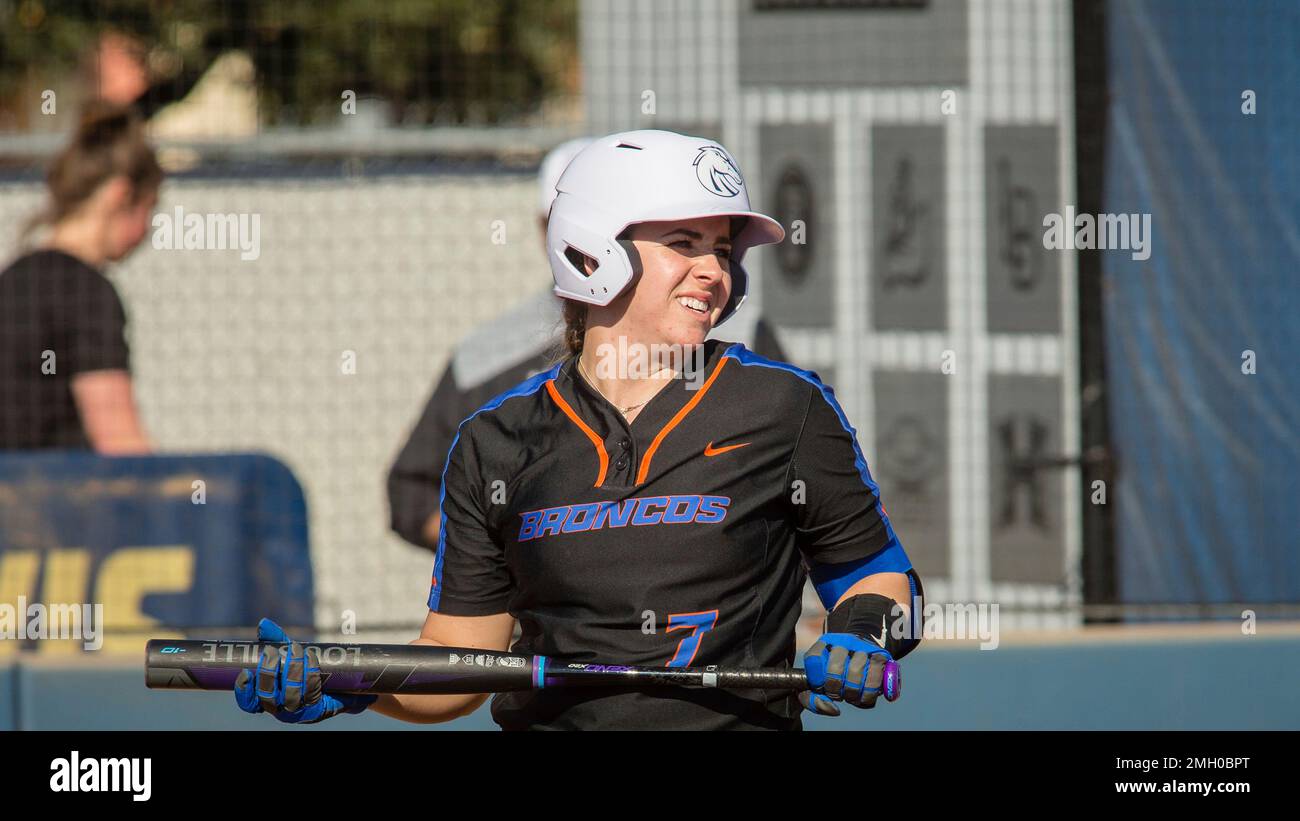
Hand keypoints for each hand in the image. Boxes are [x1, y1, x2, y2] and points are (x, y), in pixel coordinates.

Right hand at [234, 618, 375, 723]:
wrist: (339, 683)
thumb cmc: (306, 668)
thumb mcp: (290, 653)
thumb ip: (276, 640)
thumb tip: (263, 624)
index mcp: (267, 699)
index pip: (249, 702)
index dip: (244, 690)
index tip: (245, 672)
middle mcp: (279, 709)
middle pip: (267, 698)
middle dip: (268, 674)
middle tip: (271, 652)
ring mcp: (298, 712)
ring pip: (290, 695)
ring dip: (292, 670)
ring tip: (296, 649)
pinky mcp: (316, 710)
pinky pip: (311, 692)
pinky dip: (309, 672)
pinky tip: (310, 657)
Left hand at [799, 632, 900, 716]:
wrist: (865, 657)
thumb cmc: (836, 675)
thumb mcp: (819, 684)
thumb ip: (813, 699)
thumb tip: (833, 709)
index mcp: (823, 645)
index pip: (813, 658)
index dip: (817, 679)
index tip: (821, 688)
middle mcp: (842, 642)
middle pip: (835, 668)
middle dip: (835, 689)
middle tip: (838, 695)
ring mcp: (862, 647)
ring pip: (856, 671)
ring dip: (853, 693)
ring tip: (852, 696)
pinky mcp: (881, 655)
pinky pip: (875, 678)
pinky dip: (869, 694)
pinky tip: (864, 696)